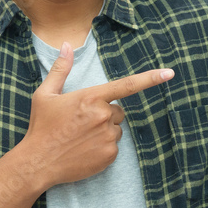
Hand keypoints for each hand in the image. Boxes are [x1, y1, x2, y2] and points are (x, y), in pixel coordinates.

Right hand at [20, 41, 173, 188]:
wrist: (38, 162)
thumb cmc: (41, 127)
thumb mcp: (45, 94)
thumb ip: (61, 68)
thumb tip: (67, 44)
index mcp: (91, 97)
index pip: (126, 85)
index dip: (150, 78)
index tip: (170, 73)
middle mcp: (103, 116)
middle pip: (117, 111)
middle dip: (104, 115)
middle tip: (81, 123)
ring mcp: (108, 137)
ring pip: (116, 129)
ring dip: (104, 131)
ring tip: (81, 137)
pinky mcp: (109, 155)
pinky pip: (114, 146)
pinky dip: (103, 147)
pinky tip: (84, 150)